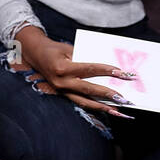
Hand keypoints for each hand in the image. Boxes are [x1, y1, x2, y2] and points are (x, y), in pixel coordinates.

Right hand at [13, 26, 136, 117]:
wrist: (35, 54)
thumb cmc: (55, 49)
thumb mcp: (69, 48)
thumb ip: (86, 57)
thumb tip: (107, 67)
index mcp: (63, 68)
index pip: (90, 70)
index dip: (107, 71)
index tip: (122, 73)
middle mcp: (62, 82)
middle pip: (89, 89)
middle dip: (108, 94)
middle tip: (124, 98)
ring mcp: (61, 91)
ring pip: (85, 101)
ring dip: (102, 107)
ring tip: (117, 111)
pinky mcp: (63, 94)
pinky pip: (80, 102)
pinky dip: (93, 105)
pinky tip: (106, 109)